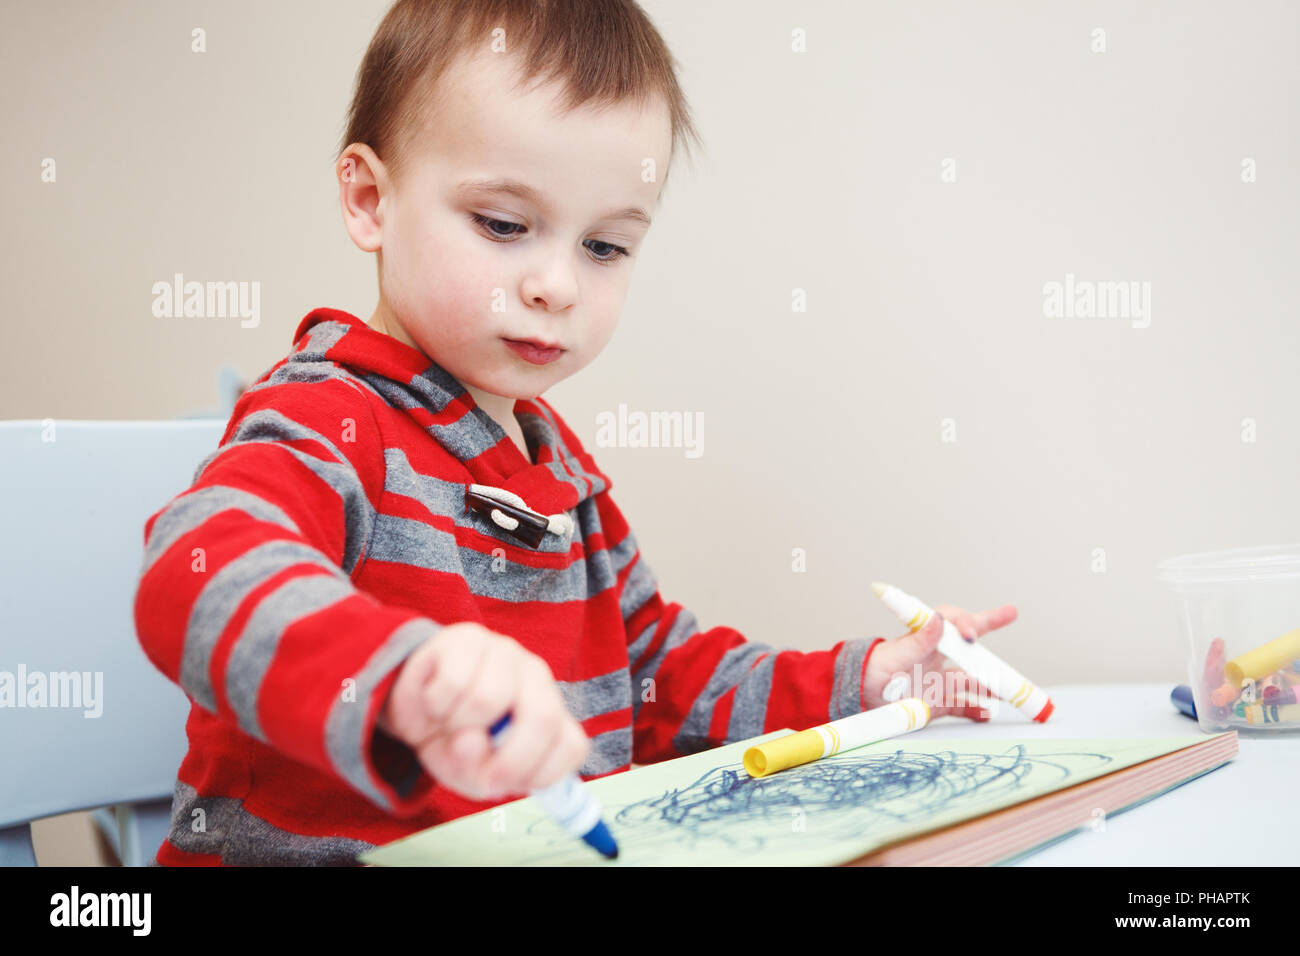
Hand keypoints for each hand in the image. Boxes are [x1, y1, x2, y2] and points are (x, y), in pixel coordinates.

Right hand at [378, 621, 589, 800]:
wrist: (414, 702)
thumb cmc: (453, 741)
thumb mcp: (469, 774)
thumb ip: (480, 772)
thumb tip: (472, 742)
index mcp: (549, 713)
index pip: (571, 746)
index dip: (539, 774)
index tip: (504, 786)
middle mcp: (536, 678)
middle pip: (542, 717)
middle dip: (509, 759)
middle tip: (477, 773)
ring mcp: (505, 653)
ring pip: (488, 699)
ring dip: (457, 725)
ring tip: (448, 724)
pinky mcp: (469, 636)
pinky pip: (453, 682)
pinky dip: (435, 705)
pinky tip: (435, 702)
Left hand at [861, 602, 1018, 719]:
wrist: (860, 698)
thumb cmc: (872, 671)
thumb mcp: (895, 656)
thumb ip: (918, 641)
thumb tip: (940, 619)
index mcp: (925, 641)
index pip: (950, 622)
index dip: (965, 622)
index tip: (971, 634)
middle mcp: (937, 657)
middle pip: (969, 642)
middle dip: (989, 624)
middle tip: (1010, 611)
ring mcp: (940, 680)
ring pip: (973, 678)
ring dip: (991, 683)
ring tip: (1009, 689)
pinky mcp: (938, 702)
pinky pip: (963, 705)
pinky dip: (977, 711)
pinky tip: (988, 714)